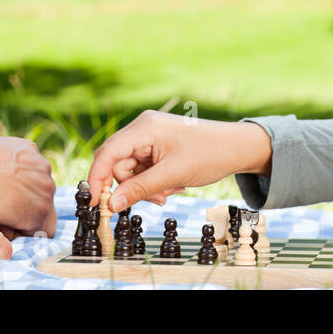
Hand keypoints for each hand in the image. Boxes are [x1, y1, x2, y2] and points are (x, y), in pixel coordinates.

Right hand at [88, 110, 272, 211]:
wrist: (237, 147)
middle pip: (118, 164)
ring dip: (146, 186)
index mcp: (144, 127)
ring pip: (131, 169)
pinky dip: (154, 181)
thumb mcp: (172, 176)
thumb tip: (111, 205)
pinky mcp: (157, 145)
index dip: (98, 179)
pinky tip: (173, 184)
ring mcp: (150, 136)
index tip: (95, 204)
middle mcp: (143, 128)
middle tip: (157, 199)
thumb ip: (139, 189)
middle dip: (132, 186)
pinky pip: (143, 168)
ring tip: (171, 191)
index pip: (107, 153)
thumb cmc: (209, 154)